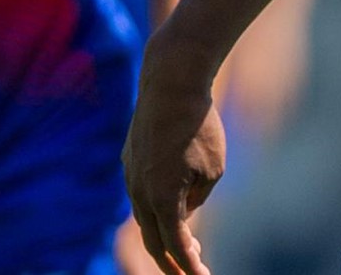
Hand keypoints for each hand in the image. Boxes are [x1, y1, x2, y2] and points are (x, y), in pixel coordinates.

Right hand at [123, 79, 224, 274]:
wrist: (170, 84)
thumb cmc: (199, 126)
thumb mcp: (212, 169)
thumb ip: (196, 199)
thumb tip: (183, 213)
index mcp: (161, 199)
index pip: (175, 246)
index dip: (189, 267)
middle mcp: (138, 191)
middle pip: (153, 239)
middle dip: (172, 261)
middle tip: (190, 272)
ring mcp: (129, 175)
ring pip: (144, 216)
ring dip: (164, 234)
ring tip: (188, 245)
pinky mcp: (128, 160)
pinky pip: (140, 193)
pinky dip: (155, 209)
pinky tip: (172, 209)